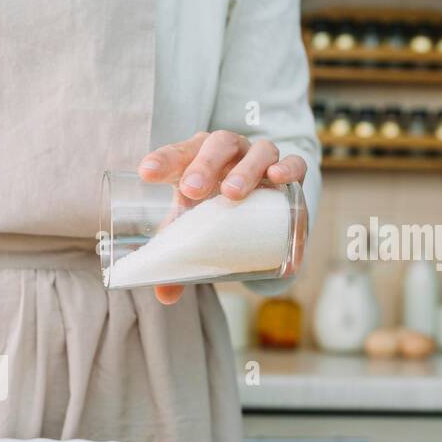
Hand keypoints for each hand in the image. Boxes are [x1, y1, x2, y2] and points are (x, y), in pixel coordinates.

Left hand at [137, 131, 306, 304]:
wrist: (259, 212)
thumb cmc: (215, 213)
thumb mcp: (194, 231)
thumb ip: (179, 258)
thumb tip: (165, 295)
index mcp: (197, 160)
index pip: (178, 154)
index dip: (163, 160)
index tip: (146, 173)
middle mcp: (229, 153)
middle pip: (217, 145)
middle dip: (203, 165)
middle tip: (191, 190)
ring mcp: (260, 159)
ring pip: (256, 151)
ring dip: (244, 169)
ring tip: (232, 194)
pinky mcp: (290, 173)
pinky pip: (296, 163)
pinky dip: (289, 167)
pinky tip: (278, 177)